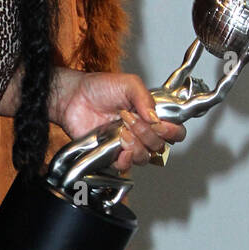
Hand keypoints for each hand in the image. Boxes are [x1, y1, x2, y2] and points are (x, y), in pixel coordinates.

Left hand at [50, 68, 186, 172]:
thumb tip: (156, 118)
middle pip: (160, 146)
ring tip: (123, 131)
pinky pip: (126, 165)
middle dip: (149, 134)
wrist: (74, 97)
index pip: (174, 132)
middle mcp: (142, 132)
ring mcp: (128, 144)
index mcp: (151, 116)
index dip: (173, 132)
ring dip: (137, 145)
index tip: (162, 125)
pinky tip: (121, 147)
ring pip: (145, 157)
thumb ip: (146, 98)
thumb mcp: (129, 84)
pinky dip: (126, 159)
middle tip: (134, 120)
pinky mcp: (112, 154)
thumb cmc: (99, 88)